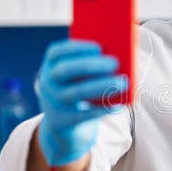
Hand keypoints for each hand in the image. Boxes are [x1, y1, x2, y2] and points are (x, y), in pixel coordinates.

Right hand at [36, 40, 126, 165]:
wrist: (63, 123)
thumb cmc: (78, 88)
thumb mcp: (77, 76)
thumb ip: (91, 65)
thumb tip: (118, 60)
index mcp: (50, 65)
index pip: (55, 52)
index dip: (76, 47)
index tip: (98, 47)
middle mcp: (48, 83)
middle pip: (65, 70)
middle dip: (91, 65)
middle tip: (115, 63)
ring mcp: (54, 103)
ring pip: (76, 92)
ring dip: (101, 86)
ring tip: (123, 82)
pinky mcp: (64, 121)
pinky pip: (84, 115)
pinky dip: (102, 108)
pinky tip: (119, 104)